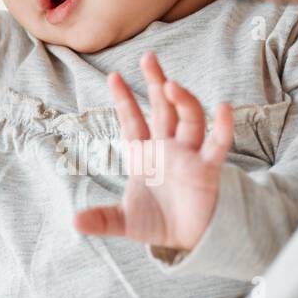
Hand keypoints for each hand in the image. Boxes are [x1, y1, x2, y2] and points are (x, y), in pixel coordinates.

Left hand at [73, 50, 233, 251]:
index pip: (132, 121)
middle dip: (156, 82)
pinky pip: (217, 144)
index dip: (124, 100)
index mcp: (143, 155)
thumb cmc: (156, 222)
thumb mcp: (123, 222)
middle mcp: (167, 148)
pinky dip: (222, 127)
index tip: (114, 76)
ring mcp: (189, 155)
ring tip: (170, 85)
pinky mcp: (207, 169)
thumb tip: (74, 223)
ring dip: (182, 100)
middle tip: (148, 58)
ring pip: (189, 119)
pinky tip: (223, 108)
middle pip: (162, 108)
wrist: (186, 240)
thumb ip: (102, 220)